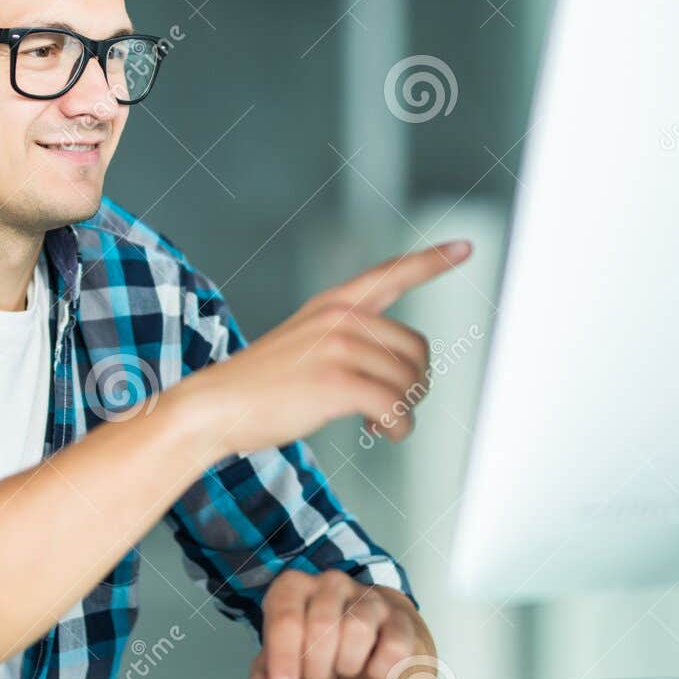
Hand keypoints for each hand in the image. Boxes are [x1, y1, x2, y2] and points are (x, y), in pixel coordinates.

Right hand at [170, 240, 471, 459]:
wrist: (214, 406)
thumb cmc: (258, 386)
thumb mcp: (302, 342)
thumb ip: (345, 339)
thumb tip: (397, 368)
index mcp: (333, 304)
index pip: (391, 273)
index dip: (432, 261)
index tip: (465, 247)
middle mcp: (340, 318)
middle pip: (417, 348)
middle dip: (413, 383)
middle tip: (391, 405)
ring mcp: (339, 348)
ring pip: (409, 382)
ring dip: (403, 411)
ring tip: (379, 422)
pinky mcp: (337, 382)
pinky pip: (395, 407)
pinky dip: (397, 427)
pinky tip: (379, 431)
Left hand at [246, 569, 438, 678]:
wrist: (373, 641)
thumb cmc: (324, 650)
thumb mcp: (287, 663)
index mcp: (295, 588)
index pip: (285, 617)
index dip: (283, 659)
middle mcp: (332, 584)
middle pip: (322, 625)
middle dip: (317, 667)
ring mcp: (370, 597)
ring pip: (358, 630)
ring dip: (347, 665)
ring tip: (344, 672)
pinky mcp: (402, 619)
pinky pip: (392, 647)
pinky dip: (378, 672)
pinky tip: (370, 674)